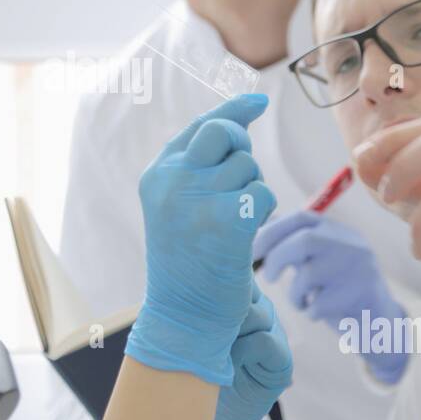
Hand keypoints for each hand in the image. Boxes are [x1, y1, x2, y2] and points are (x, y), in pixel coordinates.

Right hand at [127, 94, 276, 385]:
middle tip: (242, 178)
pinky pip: (261, 193)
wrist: (183, 317)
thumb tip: (240, 128)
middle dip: (243, 147)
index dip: (234, 110)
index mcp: (158, 174)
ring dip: (252, 191)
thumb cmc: (188, 264)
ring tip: (233, 223)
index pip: (200, 127)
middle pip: (225, 134)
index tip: (258, 102)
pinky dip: (262, 211)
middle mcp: (173, 180)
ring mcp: (197, 199)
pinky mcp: (226, 221)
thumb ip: (198, 170)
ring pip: (248, 168)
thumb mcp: (177, 208)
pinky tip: (245, 233)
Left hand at [198, 281, 292, 419]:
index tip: (188, 284)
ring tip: (211, 348)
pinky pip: (266, 340)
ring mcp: (272, 334)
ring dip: (229, 328)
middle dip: (220, 304)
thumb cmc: (186, 376)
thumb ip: (190, 307)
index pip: (232, 275)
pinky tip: (227, 363)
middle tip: (198, 324)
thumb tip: (175, 272)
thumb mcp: (186, 335)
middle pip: (245, 288)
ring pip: (255, 312)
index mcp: (235, 301)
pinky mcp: (281, 363)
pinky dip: (244, 349)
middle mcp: (257, 313)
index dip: (211, 277)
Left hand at [253, 210, 407, 384]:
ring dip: (295, 293)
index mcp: (338, 231)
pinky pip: (319, 304)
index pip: (301, 218)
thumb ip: (292, 245)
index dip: (270, 231)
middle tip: (269, 276)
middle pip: (304, 241)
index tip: (251, 250)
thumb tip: (252, 235)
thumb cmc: (337, 290)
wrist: (379, 322)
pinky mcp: (363, 296)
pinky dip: (310, 311)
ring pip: (309, 275)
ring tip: (301, 301)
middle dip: (277, 258)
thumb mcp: (319, 260)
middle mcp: (352, 244)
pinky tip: (319, 313)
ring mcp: (360, 269)